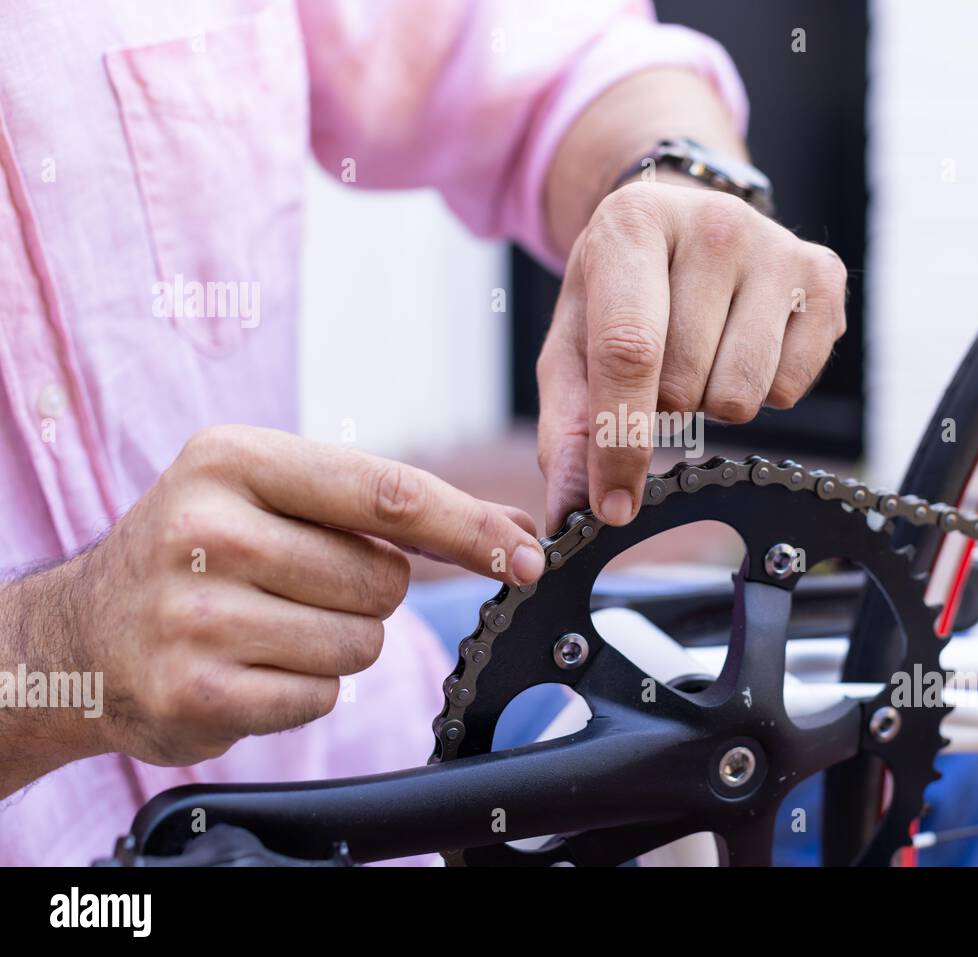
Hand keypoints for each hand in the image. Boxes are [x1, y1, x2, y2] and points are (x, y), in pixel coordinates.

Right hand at [35, 426, 544, 769]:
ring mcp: (195, 615)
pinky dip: (303, 690)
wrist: (83, 633)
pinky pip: (320, 698)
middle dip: (369, 592)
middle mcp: (206, 530)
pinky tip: (249, 666)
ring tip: (268, 624)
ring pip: (358, 642)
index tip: (527, 551)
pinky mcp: (195, 690)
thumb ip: (382, 505)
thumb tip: (514, 531)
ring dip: (337, 642)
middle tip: (301, 585)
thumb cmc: (203, 551)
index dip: (470, 527)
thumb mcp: (267, 492)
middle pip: (383, 579)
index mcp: (232, 459)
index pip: (387, 493)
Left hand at [536, 180, 847, 530]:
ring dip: (711, 401)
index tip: (614, 507)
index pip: (629, 351)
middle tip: (657, 370)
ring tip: (700, 354)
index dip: (619, 440)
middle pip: (685, 385)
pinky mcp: (824, 277)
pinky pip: (789, 389)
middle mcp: (714, 224)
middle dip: (663, 409)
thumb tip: (569, 512)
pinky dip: (760, 391)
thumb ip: (566, 428)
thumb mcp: (572, 344)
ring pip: (741, 396)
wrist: (680, 223)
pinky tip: (743, 346)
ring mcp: (777, 246)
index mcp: (634, 224)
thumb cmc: (619, 291)